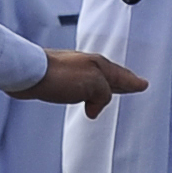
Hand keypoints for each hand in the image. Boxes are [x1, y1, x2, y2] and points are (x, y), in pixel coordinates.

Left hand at [26, 51, 148, 115]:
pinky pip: (81, 87)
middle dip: (122, 82)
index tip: (143, 84)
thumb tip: (96, 107)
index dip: (133, 82)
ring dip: (103, 89)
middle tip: (132, 86)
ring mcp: (73, 71)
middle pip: (111, 75)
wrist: (28, 73)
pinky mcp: (59, 79)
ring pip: (95, 81)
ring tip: (109, 94)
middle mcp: (87, 66)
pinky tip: (84, 98)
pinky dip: (87, 93)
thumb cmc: (58, 75)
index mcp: (99, 65)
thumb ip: (103, 95)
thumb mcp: (92, 84)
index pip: (121, 75)